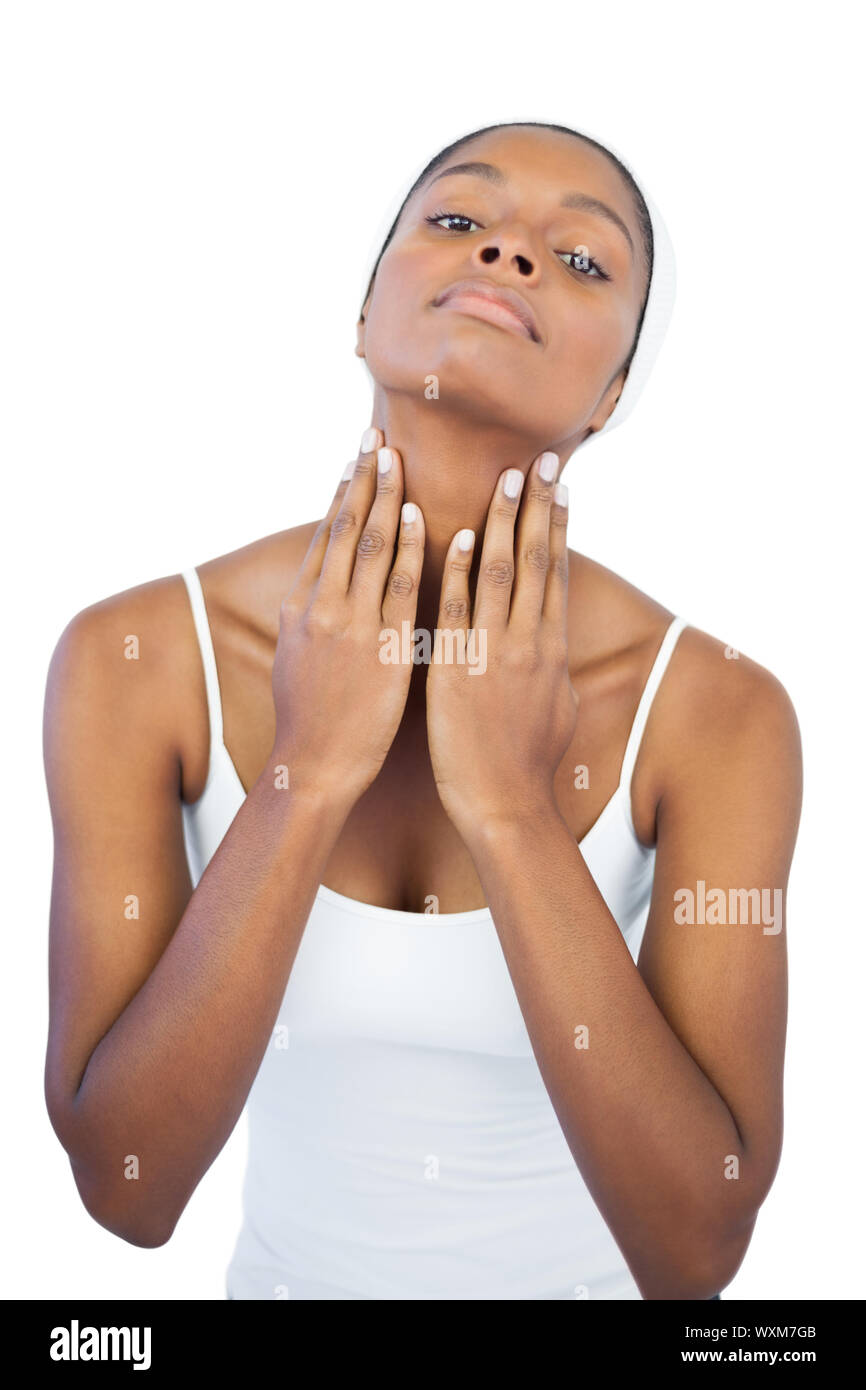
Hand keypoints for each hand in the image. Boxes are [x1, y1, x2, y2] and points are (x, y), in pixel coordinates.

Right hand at [270, 429, 424, 809]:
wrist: (315, 766)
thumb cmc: (311, 719)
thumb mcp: (296, 657)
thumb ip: (311, 616)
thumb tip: (320, 587)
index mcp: (301, 606)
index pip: (326, 535)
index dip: (342, 491)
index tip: (355, 456)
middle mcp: (322, 606)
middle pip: (346, 528)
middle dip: (362, 477)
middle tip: (376, 434)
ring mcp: (351, 624)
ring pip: (371, 546)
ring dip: (387, 497)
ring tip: (399, 456)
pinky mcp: (382, 647)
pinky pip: (401, 588)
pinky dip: (412, 549)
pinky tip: (422, 516)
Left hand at [425, 452, 576, 837]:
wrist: (504, 804)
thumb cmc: (527, 764)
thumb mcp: (557, 709)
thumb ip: (554, 671)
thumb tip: (556, 650)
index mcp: (551, 649)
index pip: (554, 573)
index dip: (557, 526)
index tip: (559, 488)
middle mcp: (529, 642)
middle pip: (534, 560)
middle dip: (537, 506)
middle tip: (539, 460)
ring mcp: (495, 653)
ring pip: (500, 574)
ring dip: (502, 521)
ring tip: (507, 477)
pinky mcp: (459, 669)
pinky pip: (457, 610)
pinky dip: (457, 570)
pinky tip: (455, 533)